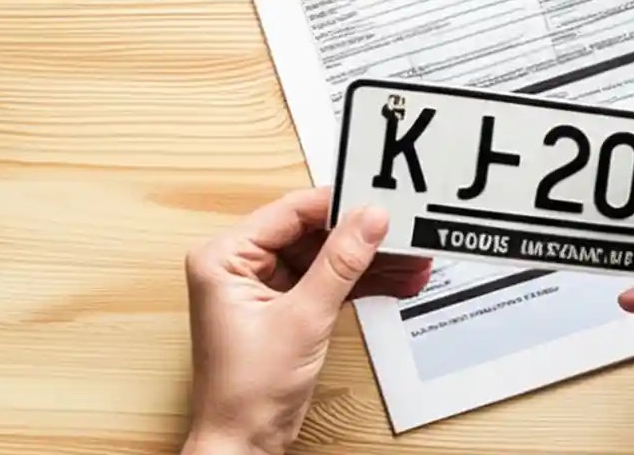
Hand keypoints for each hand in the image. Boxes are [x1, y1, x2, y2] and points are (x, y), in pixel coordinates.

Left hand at [182, 188, 431, 454]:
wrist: (243, 443)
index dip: (337, 206)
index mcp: (224, 257)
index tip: (378, 203)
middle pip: (311, 233)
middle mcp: (238, 266)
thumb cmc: (245, 392)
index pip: (289, 212)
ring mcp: (262, 286)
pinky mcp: (283, 306)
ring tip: (409, 258)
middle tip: (402, 232)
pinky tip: (395, 279)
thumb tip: (368, 220)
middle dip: (361, 238)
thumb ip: (341, 264)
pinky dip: (358, 283)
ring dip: (367, 262)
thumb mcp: (303, 318)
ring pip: (325, 258)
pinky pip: (326, 282)